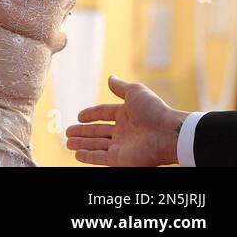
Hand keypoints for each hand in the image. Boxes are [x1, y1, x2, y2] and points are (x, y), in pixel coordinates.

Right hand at [64, 75, 186, 166]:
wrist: (169, 133)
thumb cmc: (155, 111)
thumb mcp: (135, 92)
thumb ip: (120, 87)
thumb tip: (110, 77)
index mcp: (126, 115)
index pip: (104, 114)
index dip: (91, 115)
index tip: (79, 116)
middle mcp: (123, 132)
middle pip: (98, 132)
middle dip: (83, 133)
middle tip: (68, 132)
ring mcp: (121, 147)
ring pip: (97, 145)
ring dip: (82, 144)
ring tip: (68, 143)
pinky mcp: (120, 160)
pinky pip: (101, 158)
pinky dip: (88, 157)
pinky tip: (77, 155)